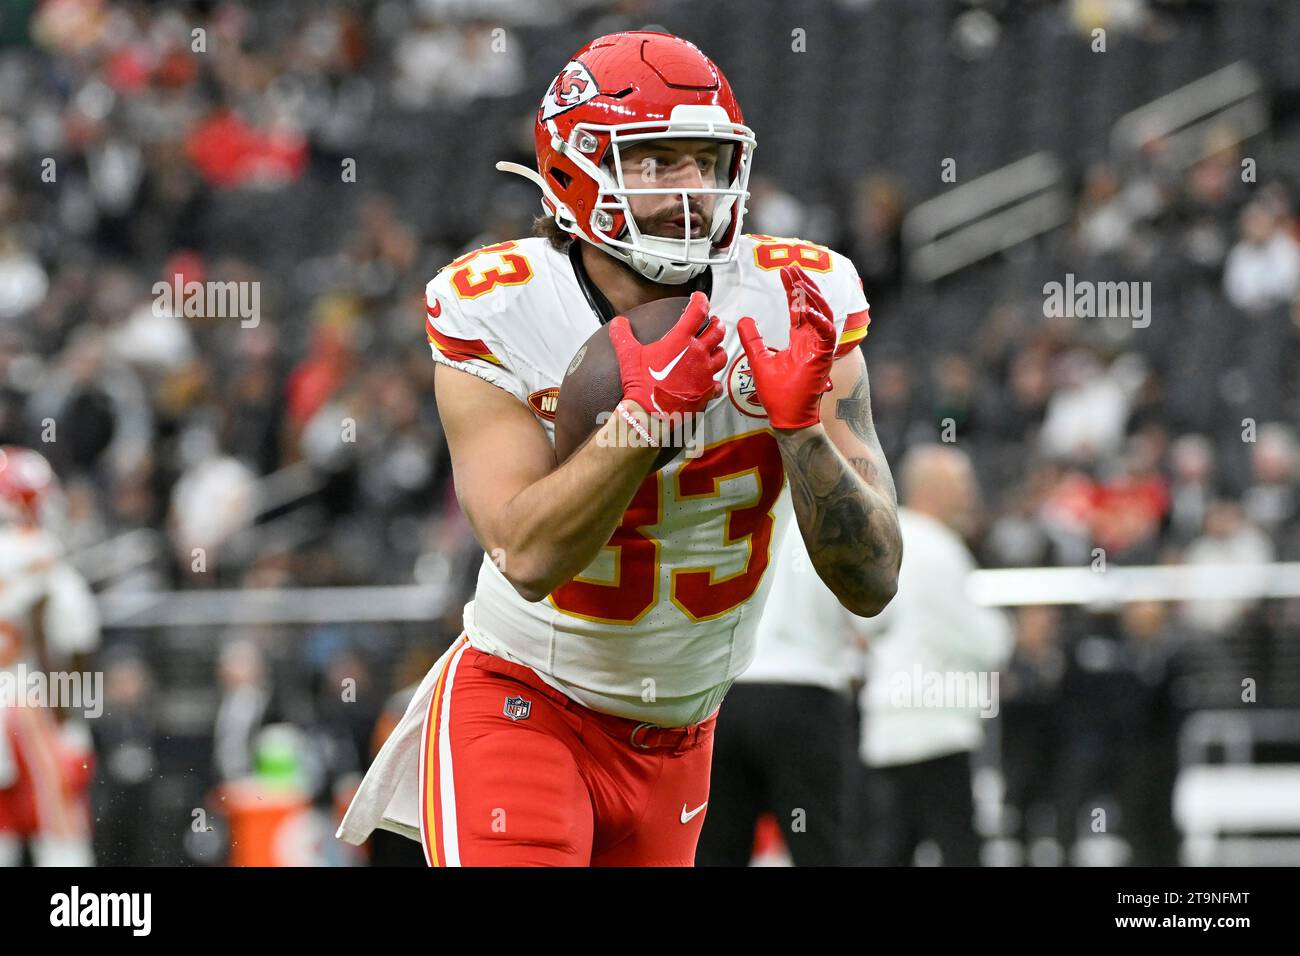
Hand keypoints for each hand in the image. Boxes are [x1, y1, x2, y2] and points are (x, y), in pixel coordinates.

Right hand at [608, 291, 725, 420]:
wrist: (650, 413)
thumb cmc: (641, 383)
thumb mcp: (628, 356)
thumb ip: (622, 336)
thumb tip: (617, 323)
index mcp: (681, 340)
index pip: (697, 311)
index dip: (700, 300)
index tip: (699, 297)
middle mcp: (698, 353)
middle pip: (717, 331)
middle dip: (715, 324)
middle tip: (712, 322)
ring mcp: (705, 373)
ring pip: (721, 355)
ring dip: (718, 350)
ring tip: (713, 349)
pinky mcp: (706, 391)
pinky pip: (717, 384)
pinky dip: (714, 381)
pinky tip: (710, 382)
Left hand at [737, 264, 836, 429]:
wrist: (786, 416)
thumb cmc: (777, 393)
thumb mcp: (758, 360)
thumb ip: (752, 340)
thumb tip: (743, 319)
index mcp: (799, 339)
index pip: (798, 307)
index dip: (792, 289)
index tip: (784, 272)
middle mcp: (812, 340)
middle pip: (812, 305)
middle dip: (803, 285)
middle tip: (791, 267)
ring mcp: (820, 348)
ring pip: (822, 314)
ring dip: (812, 296)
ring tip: (800, 280)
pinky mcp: (824, 358)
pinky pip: (826, 334)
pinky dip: (819, 321)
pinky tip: (806, 309)